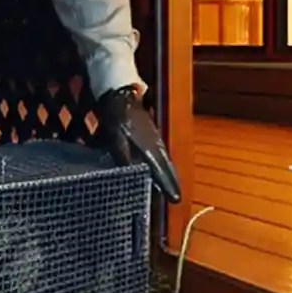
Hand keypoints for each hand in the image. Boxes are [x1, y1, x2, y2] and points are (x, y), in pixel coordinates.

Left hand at [96, 86, 181, 202]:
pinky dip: (163, 163)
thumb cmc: (117, 116)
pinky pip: (160, 153)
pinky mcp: (150, 133)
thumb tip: (129, 173)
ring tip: (171, 185)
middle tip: (176, 197)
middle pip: (167, 167)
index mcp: (149, 148)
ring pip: (164, 159)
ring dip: (168, 173)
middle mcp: (156, 144)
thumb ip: (122, 157)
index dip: (167, 186)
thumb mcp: (115, 138)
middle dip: (172, 182)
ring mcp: (154, 137)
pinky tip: (160, 166)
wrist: (120, 92)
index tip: (175, 200)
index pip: (161, 171)